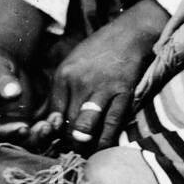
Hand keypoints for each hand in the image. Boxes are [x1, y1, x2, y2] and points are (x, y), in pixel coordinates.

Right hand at [0, 49, 45, 143]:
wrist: (10, 63)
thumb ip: (1, 79)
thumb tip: (13, 92)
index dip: (3, 134)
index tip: (23, 127)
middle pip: (7, 142)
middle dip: (28, 139)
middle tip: (45, 127)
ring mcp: (10, 128)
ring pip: (25, 142)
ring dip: (42, 137)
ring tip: (54, 121)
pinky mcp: (26, 126)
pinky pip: (37, 134)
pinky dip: (49, 129)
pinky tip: (58, 118)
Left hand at [43, 0, 166, 153]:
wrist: (130, 33)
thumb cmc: (100, 51)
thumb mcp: (73, 63)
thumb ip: (63, 89)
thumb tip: (53, 119)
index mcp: (64, 75)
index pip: (53, 114)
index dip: (56, 132)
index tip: (62, 139)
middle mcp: (79, 82)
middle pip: (66, 124)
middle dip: (69, 141)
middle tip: (75, 148)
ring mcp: (101, 88)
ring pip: (84, 129)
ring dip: (84, 145)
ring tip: (87, 149)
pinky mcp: (123, 93)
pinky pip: (110, 126)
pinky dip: (105, 142)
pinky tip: (104, 147)